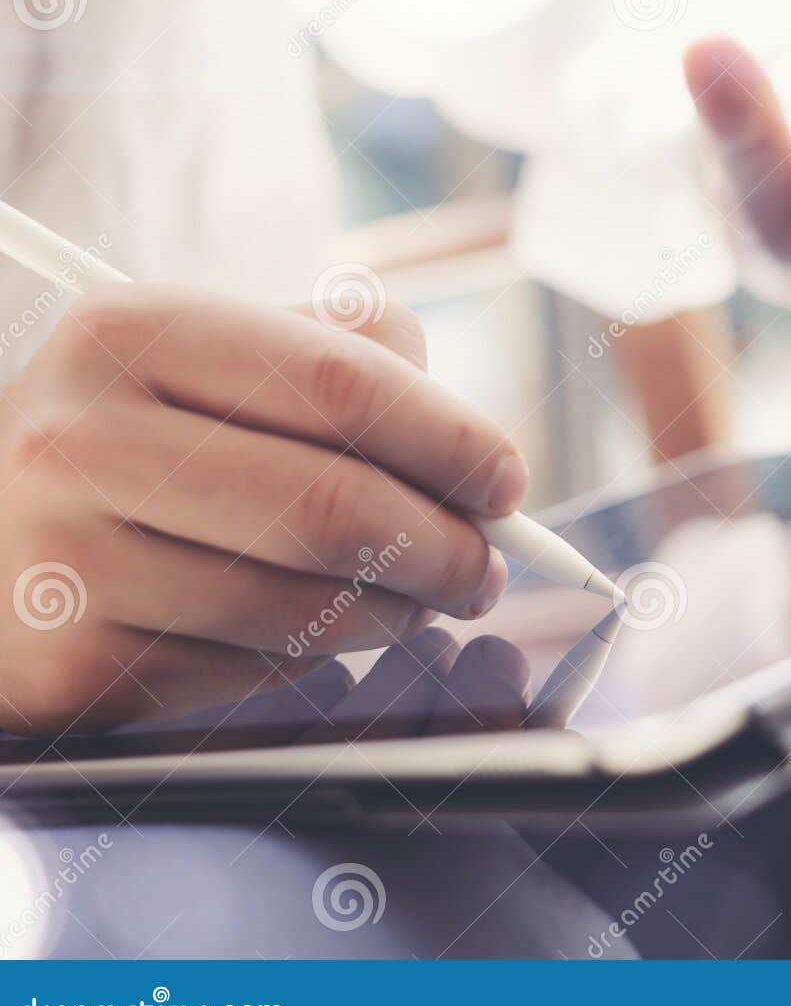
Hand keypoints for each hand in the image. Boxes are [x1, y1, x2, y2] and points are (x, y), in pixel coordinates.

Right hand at [0, 285, 525, 733]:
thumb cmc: (127, 438)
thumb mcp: (206, 356)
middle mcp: (82, 442)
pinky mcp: (74, 668)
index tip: (508, 480)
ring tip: (421, 599)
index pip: (343, 384)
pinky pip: (253, 671)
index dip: (452, 440)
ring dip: (397, 615)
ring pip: (306, 608)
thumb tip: (475, 447)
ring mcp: (67, 562)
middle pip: (336, 507)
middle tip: (486, 566)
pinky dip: (315, 657)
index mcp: (131, 334)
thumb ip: (342, 358)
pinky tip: (317, 628)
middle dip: (448, 548)